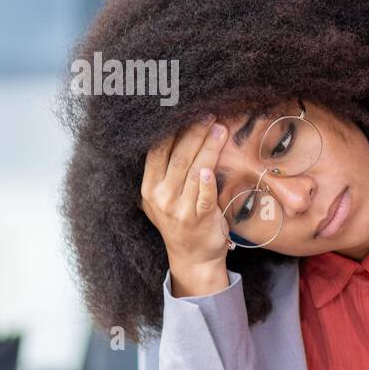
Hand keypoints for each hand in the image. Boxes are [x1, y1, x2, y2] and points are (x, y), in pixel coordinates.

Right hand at [139, 113, 231, 294]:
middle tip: (208, 114)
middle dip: (193, 133)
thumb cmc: (181, 222)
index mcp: (149, 187)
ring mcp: (178, 209)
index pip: (157, 152)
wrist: (193, 258)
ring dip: (207, 147)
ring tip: (219, 128)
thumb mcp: (162, 198)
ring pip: (193, 171)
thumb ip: (165, 172)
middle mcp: (160, 197)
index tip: (185, 111)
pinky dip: (206, 183)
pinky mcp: (198, 219)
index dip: (171, 130)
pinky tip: (210, 168)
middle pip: (178, 157)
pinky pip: (203, 198)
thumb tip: (175, 134)